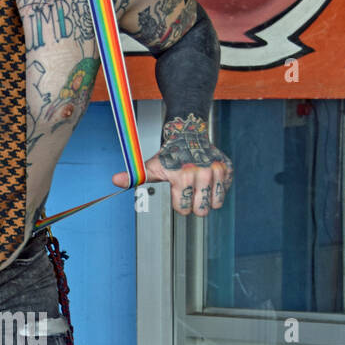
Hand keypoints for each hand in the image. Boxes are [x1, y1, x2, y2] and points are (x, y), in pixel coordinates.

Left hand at [113, 114, 232, 215]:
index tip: (177, 193)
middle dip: (194, 205)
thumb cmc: (169, 155)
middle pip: (202, 210)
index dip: (180, 204)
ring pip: (216, 203)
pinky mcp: (227, 169)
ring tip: (199, 187)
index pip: (185, 209)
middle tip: (189, 191)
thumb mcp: (150, 167)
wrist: (188, 133)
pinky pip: (225, 191)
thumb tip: (116, 180)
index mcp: (183, 176)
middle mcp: (202, 173)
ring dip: (207, 199)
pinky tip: (208, 180)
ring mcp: (217, 171)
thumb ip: (135, 178)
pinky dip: (218, 188)